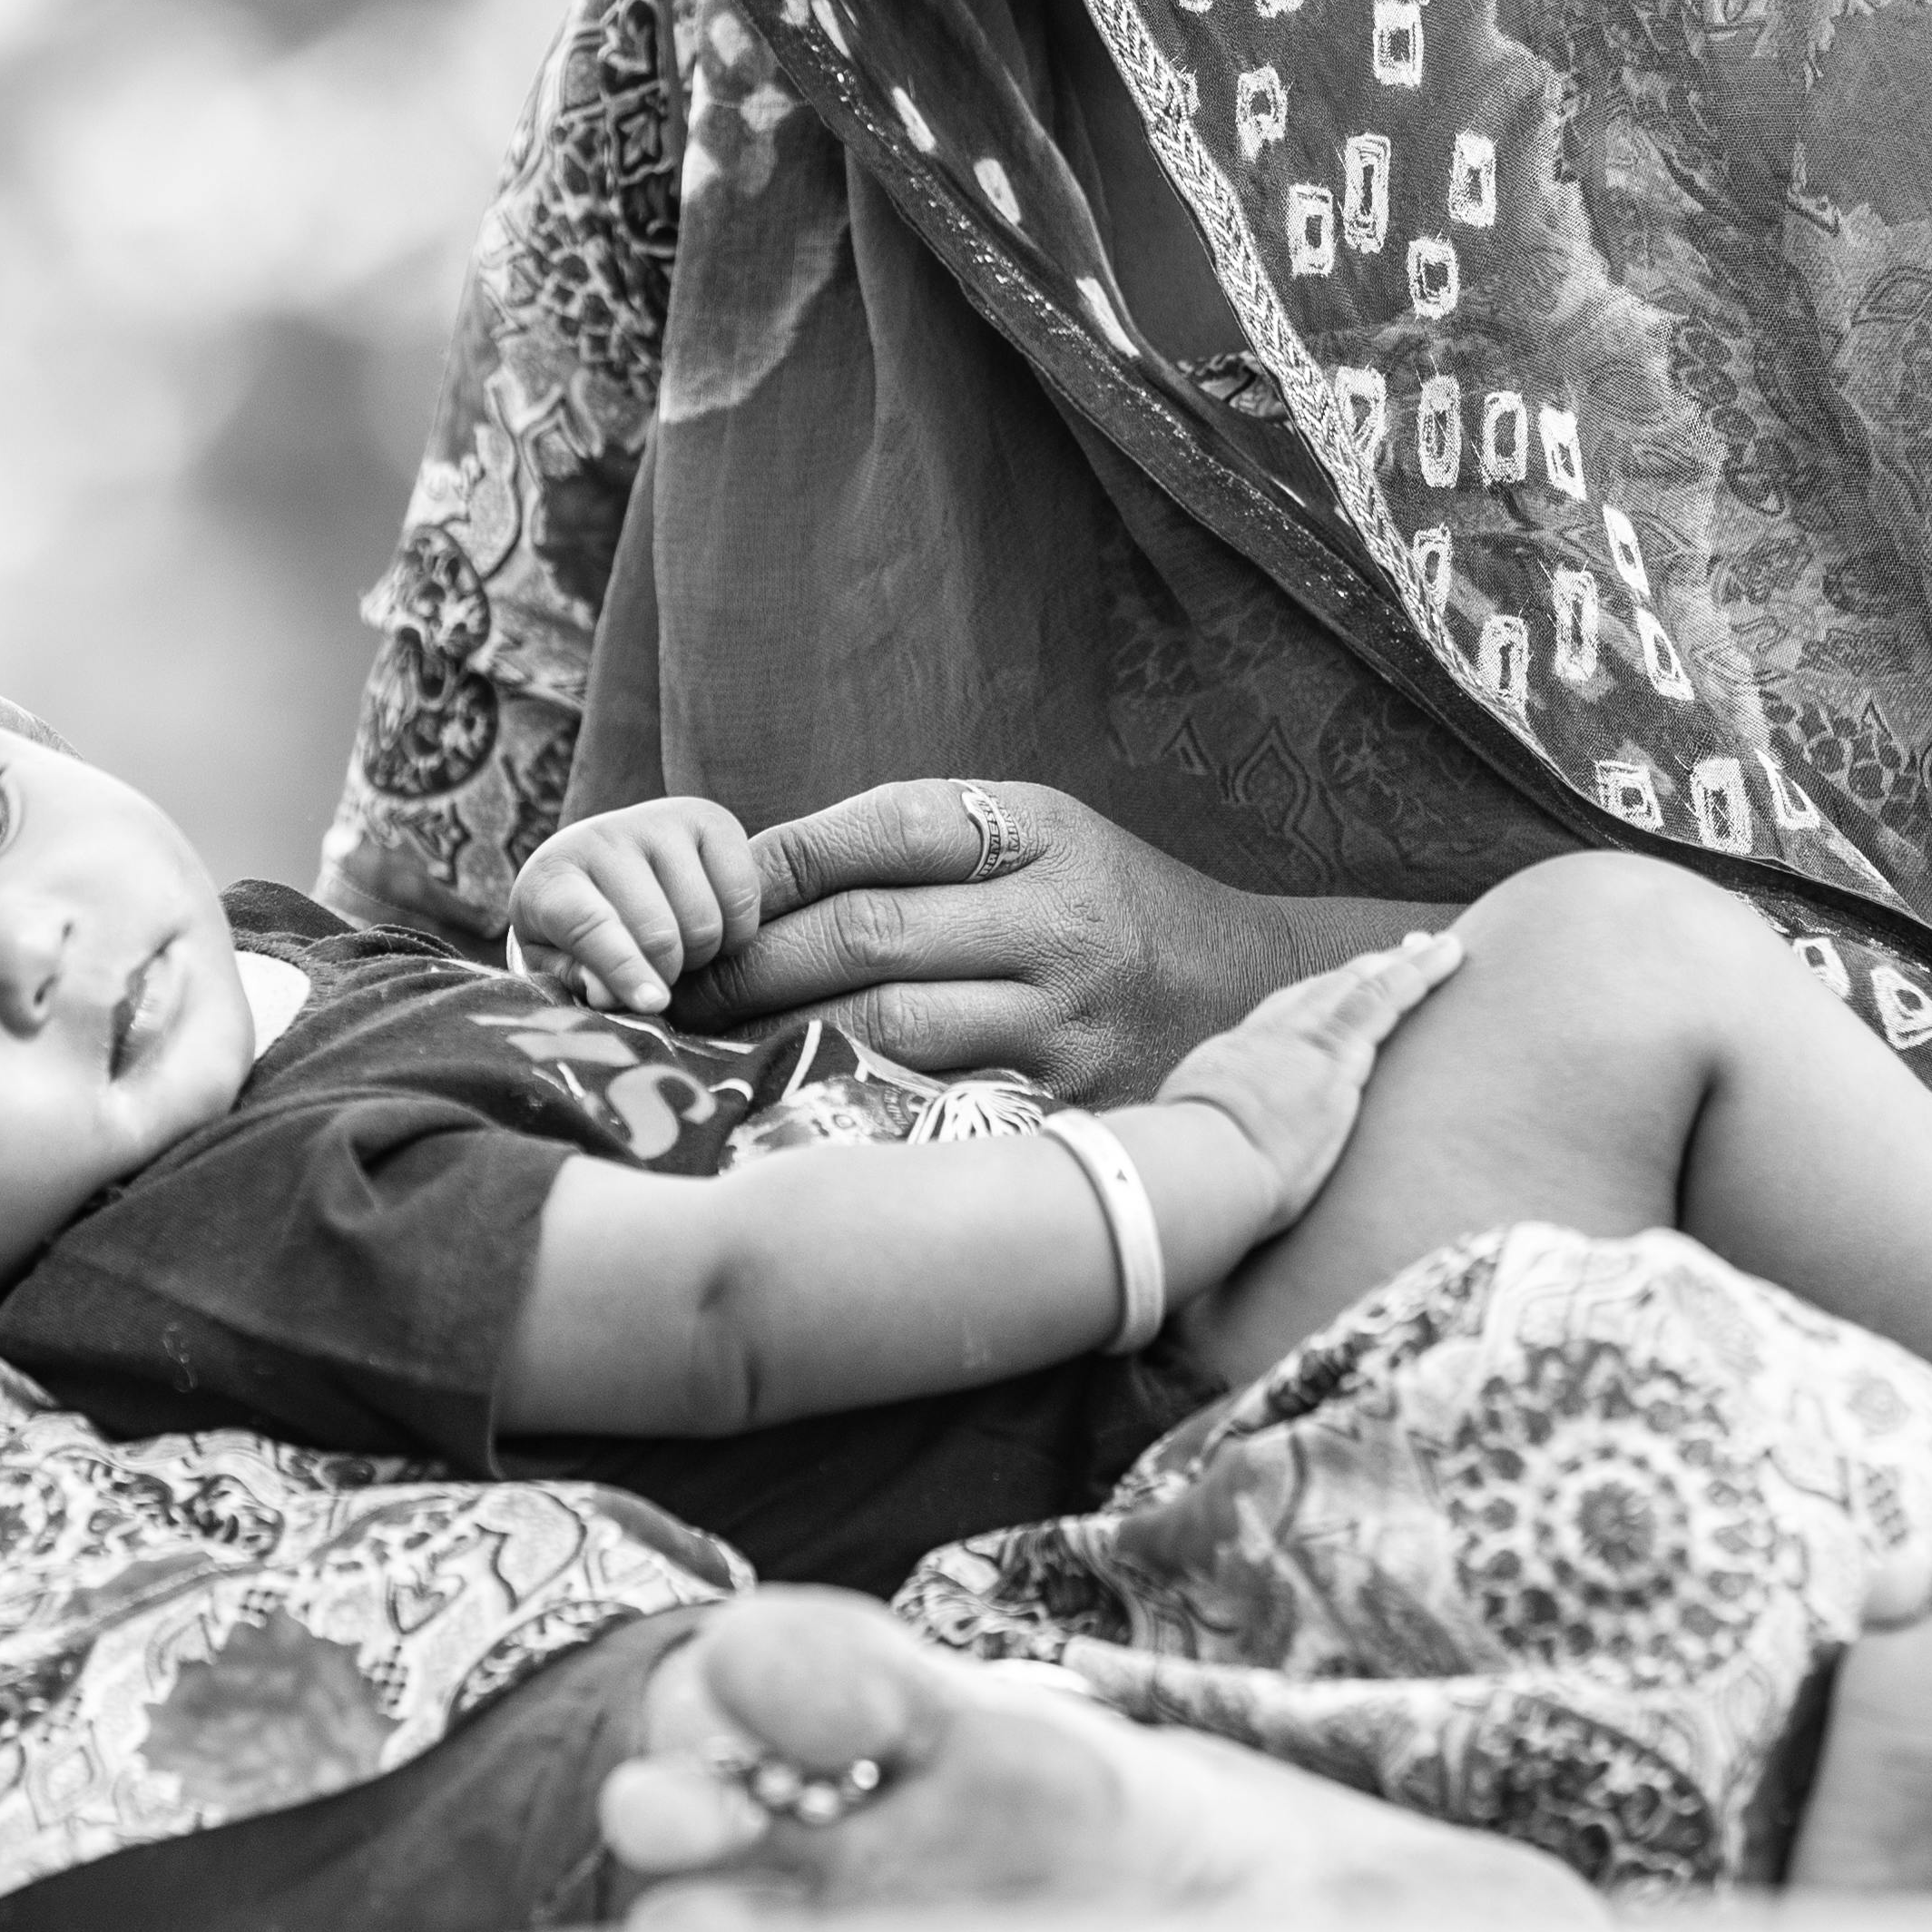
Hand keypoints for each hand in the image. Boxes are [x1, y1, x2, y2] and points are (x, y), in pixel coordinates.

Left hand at [511, 796, 769, 1013]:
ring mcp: (660, 820)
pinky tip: (716, 930)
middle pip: (658, 934)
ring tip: (683, 951)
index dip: (623, 969)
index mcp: (552, 879)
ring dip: (703, 956)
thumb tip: (611, 997)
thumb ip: (580, 981)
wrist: (608, 861)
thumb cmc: (575, 927)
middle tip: (662, 978)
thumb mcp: (561, 960)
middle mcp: (604, 837)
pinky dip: (738, 932)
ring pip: (704, 921)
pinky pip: (743, 894)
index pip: (589, 925)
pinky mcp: (710, 817)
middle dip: (668, 975)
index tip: (655, 1004)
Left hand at [670, 779, 1427, 1099]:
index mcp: (1043, 831)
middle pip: (870, 935)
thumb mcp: (1040, 836)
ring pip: (890, 1028)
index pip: (887, 827)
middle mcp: (1061, 917)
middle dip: (753, 962)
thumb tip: (756, 874)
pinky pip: (938, 1103)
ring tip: (714, 1049)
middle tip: (678, 987)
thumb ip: (924, 845)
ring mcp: (1069, 1018)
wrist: (1253, 991)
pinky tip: (799, 1102)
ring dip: (785, 1038)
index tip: (711, 890)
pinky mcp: (1073, 1101)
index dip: (782, 860)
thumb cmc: (1107, 905)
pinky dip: (858, 1101)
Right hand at [1155, 931, 1465, 1228]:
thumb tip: (1209, 1149)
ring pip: (1361, 984)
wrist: (1201, 1167)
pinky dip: (1420, 971)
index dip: (1324, 997)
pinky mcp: (1338, 1051)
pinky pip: (1388, 996)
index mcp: (1239, 1057)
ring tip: (1439, 947)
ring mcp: (1306, 1038)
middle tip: (1404, 953)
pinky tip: (1447, 953)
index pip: (1290, 1017)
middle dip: (1366, 971)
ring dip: (1403, 963)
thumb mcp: (1194, 1141)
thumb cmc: (1190, 1174)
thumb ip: (1216, 1135)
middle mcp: (1274, 1034)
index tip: (1347, 986)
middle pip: (1328, 990)